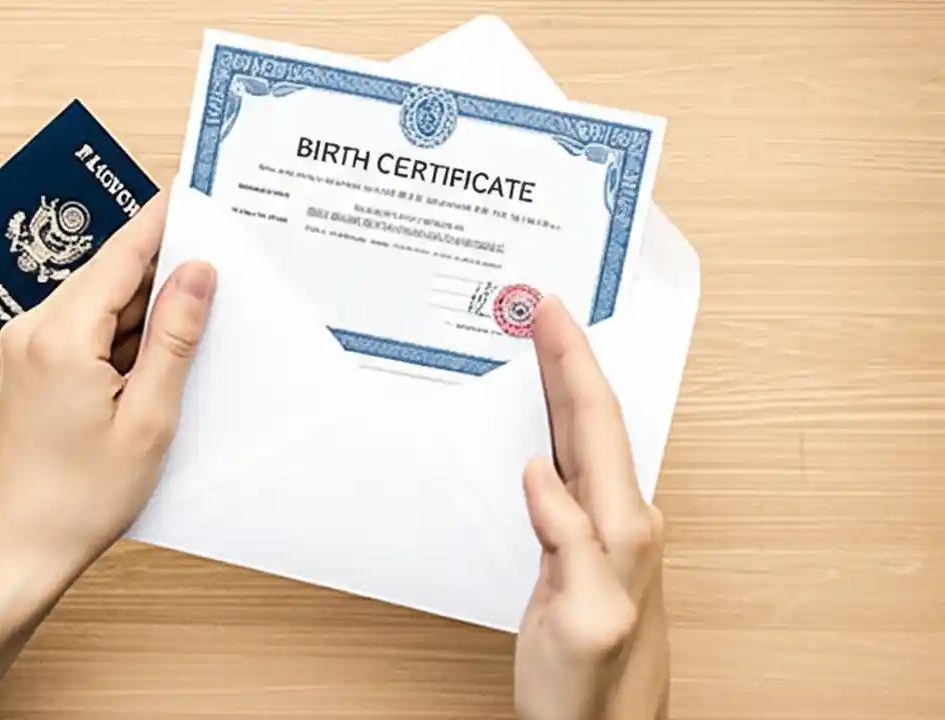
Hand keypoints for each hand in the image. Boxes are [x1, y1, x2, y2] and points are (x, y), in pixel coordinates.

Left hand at [0, 192, 215, 597]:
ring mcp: (27, 348)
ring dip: (147, 309)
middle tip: (222, 261)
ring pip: (101, 303)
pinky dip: (126, 335)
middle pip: (111, 275)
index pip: (121, 254)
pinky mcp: (32, 367)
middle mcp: (32, 330)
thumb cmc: (80, 498)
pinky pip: (87, 330)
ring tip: (198, 325)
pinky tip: (160, 358)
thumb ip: (173, 338)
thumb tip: (197, 273)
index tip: (193, 187)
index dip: (162, 219)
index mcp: (59, 336)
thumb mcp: (148, 417)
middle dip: (165, 268)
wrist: (19, 551)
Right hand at [513, 297, 668, 719]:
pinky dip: (552, 432)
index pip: (594, 422)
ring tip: (542, 348)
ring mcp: (602, 535)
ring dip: (562, 389)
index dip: (572, 362)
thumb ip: (570, 543)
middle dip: (567, 358)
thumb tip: (542, 474)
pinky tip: (538, 429)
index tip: (550, 313)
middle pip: (591, 419)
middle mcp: (619, 521)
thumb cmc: (592, 692)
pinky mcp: (578, 551)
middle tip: (540, 309)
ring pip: (581, 440)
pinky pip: (568, 471)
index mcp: (620, 527)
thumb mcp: (581, 620)